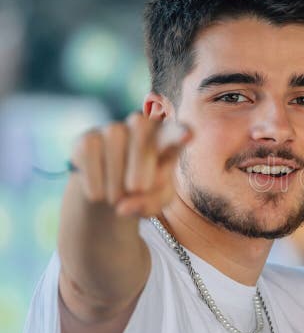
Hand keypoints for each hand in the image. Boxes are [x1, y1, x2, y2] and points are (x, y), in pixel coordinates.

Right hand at [70, 112, 191, 216]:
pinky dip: (94, 180)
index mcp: (168, 138)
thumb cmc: (146, 191)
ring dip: (116, 176)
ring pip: (114, 138)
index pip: (175, 130)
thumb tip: (122, 207)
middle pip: (142, 126)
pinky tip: (99, 194)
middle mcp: (142, 125)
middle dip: (140, 159)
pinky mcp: (88, 138)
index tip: (187, 135)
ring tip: (117, 199)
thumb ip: (150, 204)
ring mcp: (114, 129)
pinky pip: (90, 151)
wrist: (113, 190)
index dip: (180, 132)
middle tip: (137, 188)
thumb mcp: (155, 202)